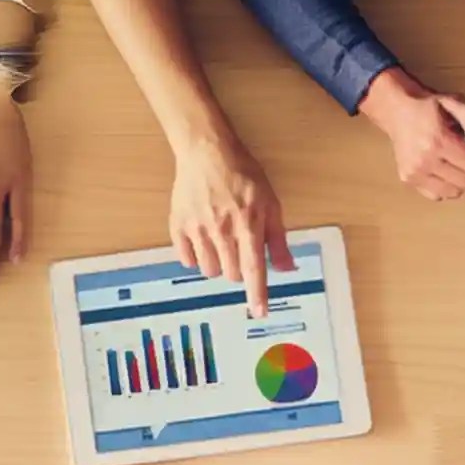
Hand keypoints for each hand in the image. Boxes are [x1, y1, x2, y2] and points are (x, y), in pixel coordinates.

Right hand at [171, 141, 294, 317]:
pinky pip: (186, 258)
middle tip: (239, 249)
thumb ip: (278, 238)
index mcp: (248, 225)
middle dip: (238, 269)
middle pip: (231, 274)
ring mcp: (197, 228)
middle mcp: (222, 230)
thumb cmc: (242, 174)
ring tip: (221, 244)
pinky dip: (195, 257)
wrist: (206, 151)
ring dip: (218, 264)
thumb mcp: (270, 202)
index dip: (257, 294)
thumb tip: (286, 268)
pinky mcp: (178, 225)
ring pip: (209, 270)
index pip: (254, 270)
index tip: (259, 313)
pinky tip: (202, 240)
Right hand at [359, 67, 464, 200]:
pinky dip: (445, 186)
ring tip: (455, 163)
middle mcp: (424, 160)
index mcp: (438, 140)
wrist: (396, 111)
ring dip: (460, 181)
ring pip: (454, 192)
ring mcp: (414, 173)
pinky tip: (442, 171)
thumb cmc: (428, 107)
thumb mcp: (456, 103)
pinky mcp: (408, 180)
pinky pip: (438, 195)